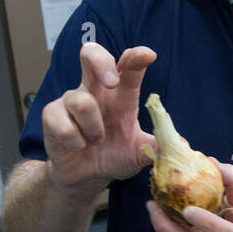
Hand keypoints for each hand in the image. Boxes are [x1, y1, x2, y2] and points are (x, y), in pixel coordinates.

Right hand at [42, 44, 157, 190]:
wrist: (87, 176)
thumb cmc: (114, 155)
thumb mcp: (139, 153)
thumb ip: (156, 146)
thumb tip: (180, 144)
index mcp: (120, 95)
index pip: (127, 68)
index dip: (136, 58)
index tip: (148, 55)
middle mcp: (95, 91)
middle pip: (91, 55)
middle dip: (101, 63)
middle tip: (113, 83)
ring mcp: (71, 100)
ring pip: (81, 101)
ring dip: (93, 128)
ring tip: (96, 142)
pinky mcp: (52, 115)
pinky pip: (62, 122)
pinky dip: (75, 139)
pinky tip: (78, 146)